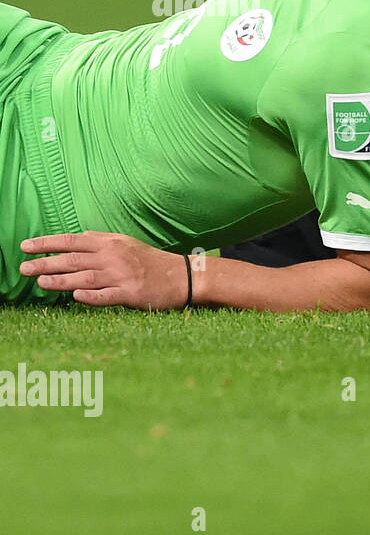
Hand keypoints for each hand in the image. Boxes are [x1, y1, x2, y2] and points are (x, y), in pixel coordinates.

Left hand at [20, 231, 189, 308]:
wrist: (181, 276)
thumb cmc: (150, 260)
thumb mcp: (126, 243)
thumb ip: (101, 239)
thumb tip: (77, 236)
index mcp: (110, 244)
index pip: (72, 241)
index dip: (47, 243)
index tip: (25, 247)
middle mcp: (113, 258)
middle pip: (74, 260)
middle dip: (46, 264)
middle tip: (24, 269)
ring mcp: (122, 276)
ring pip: (86, 277)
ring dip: (62, 280)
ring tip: (40, 283)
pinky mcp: (131, 293)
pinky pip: (108, 295)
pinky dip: (92, 296)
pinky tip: (77, 297)